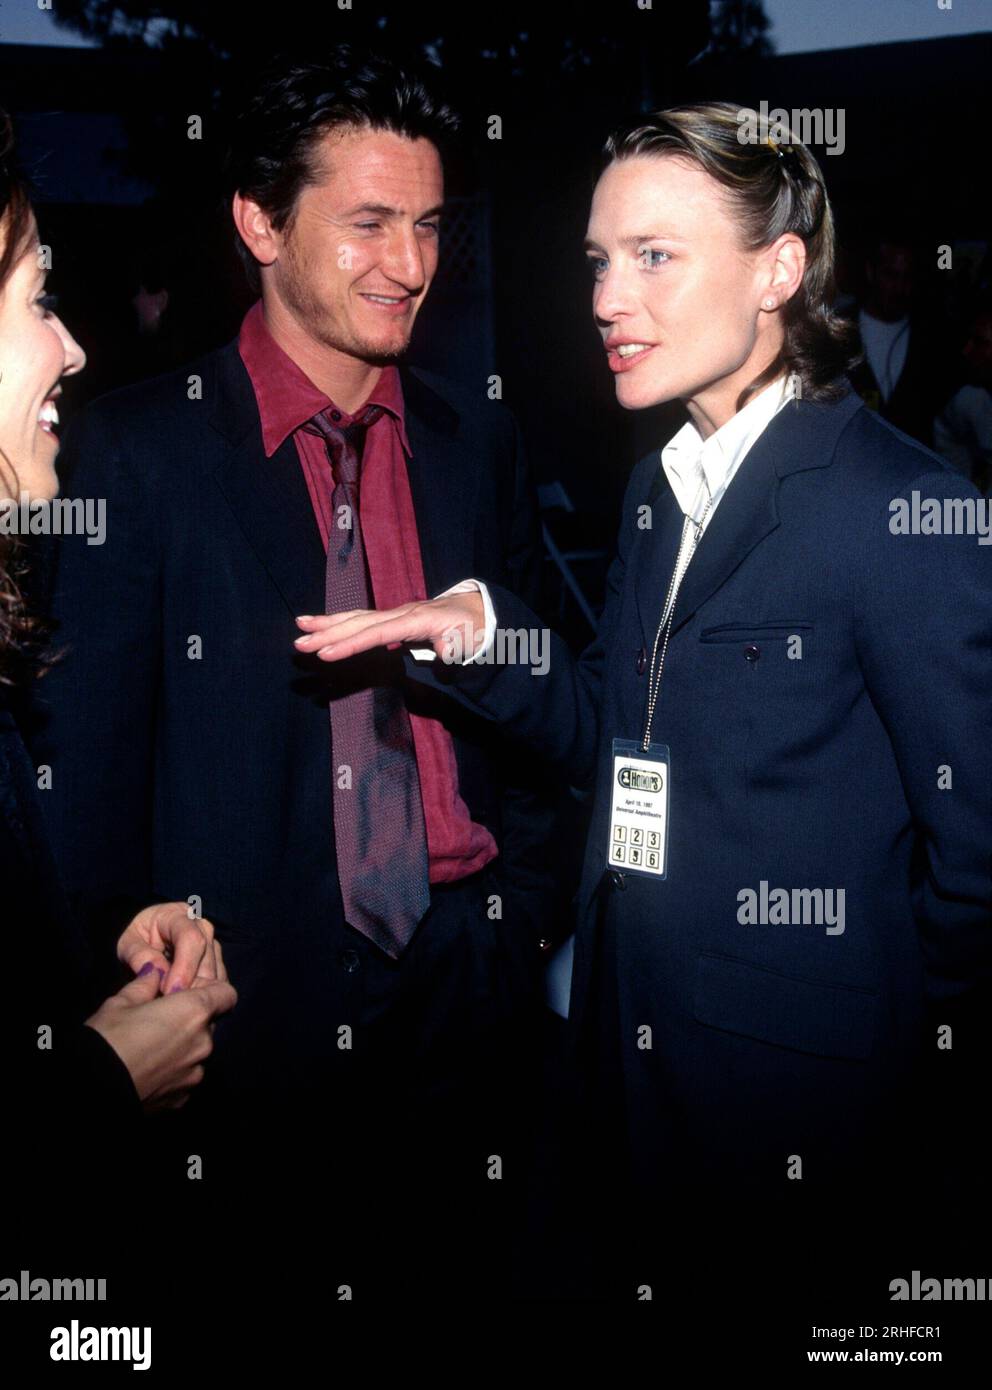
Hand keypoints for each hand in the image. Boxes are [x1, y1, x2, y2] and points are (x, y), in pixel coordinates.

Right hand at [85, 966, 237, 1110]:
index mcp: (194, 1012)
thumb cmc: (107, 1039)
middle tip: (159, 1020)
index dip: (210, 990)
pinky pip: (185, 1076)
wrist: (92, 1090)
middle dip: (190, 1019)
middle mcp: (203, 1043)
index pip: (226, 994)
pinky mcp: (183, 1097)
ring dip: (182, 1047)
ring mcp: (195, 1073)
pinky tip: (149, 1069)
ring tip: (150, 1048)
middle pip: (208, 1024)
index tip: (186, 992)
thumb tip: (154, 970)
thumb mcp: (121, 1002)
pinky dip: (173, 1071)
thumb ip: (145, 983)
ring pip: (197, 1052)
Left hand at [117, 902, 226, 994]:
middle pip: (206, 960)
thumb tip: (161, 974)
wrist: (144, 934)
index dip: (184, 967)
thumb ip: (139, 955)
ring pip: (215, 973)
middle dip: (190, 986)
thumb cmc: (135, 937)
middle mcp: (201, 926)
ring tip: (174, 1004)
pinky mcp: (216, 960)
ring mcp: (211, 942)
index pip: (191, 938)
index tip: (170, 991)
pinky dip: (204, 994)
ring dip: (197, 991)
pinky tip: (185, 1001)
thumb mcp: (127, 943)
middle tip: (168, 1004)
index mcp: (178, 915)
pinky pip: (218, 981)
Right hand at [293, 592, 485, 663]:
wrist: (478, 612)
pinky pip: (363, 620)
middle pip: (359, 622)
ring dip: (328, 623)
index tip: (325, 654)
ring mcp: (396, 614)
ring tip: (300, 626)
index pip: (377, 634)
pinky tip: (322, 627)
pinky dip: (341, 622)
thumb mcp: (471, 640)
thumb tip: (445, 651)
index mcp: (417, 620)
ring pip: (357, 616)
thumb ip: (456, 647)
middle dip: (328, 632)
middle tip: (299, 643)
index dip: (350, 644)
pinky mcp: (393, 619)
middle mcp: (401, 613)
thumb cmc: (474, 629)